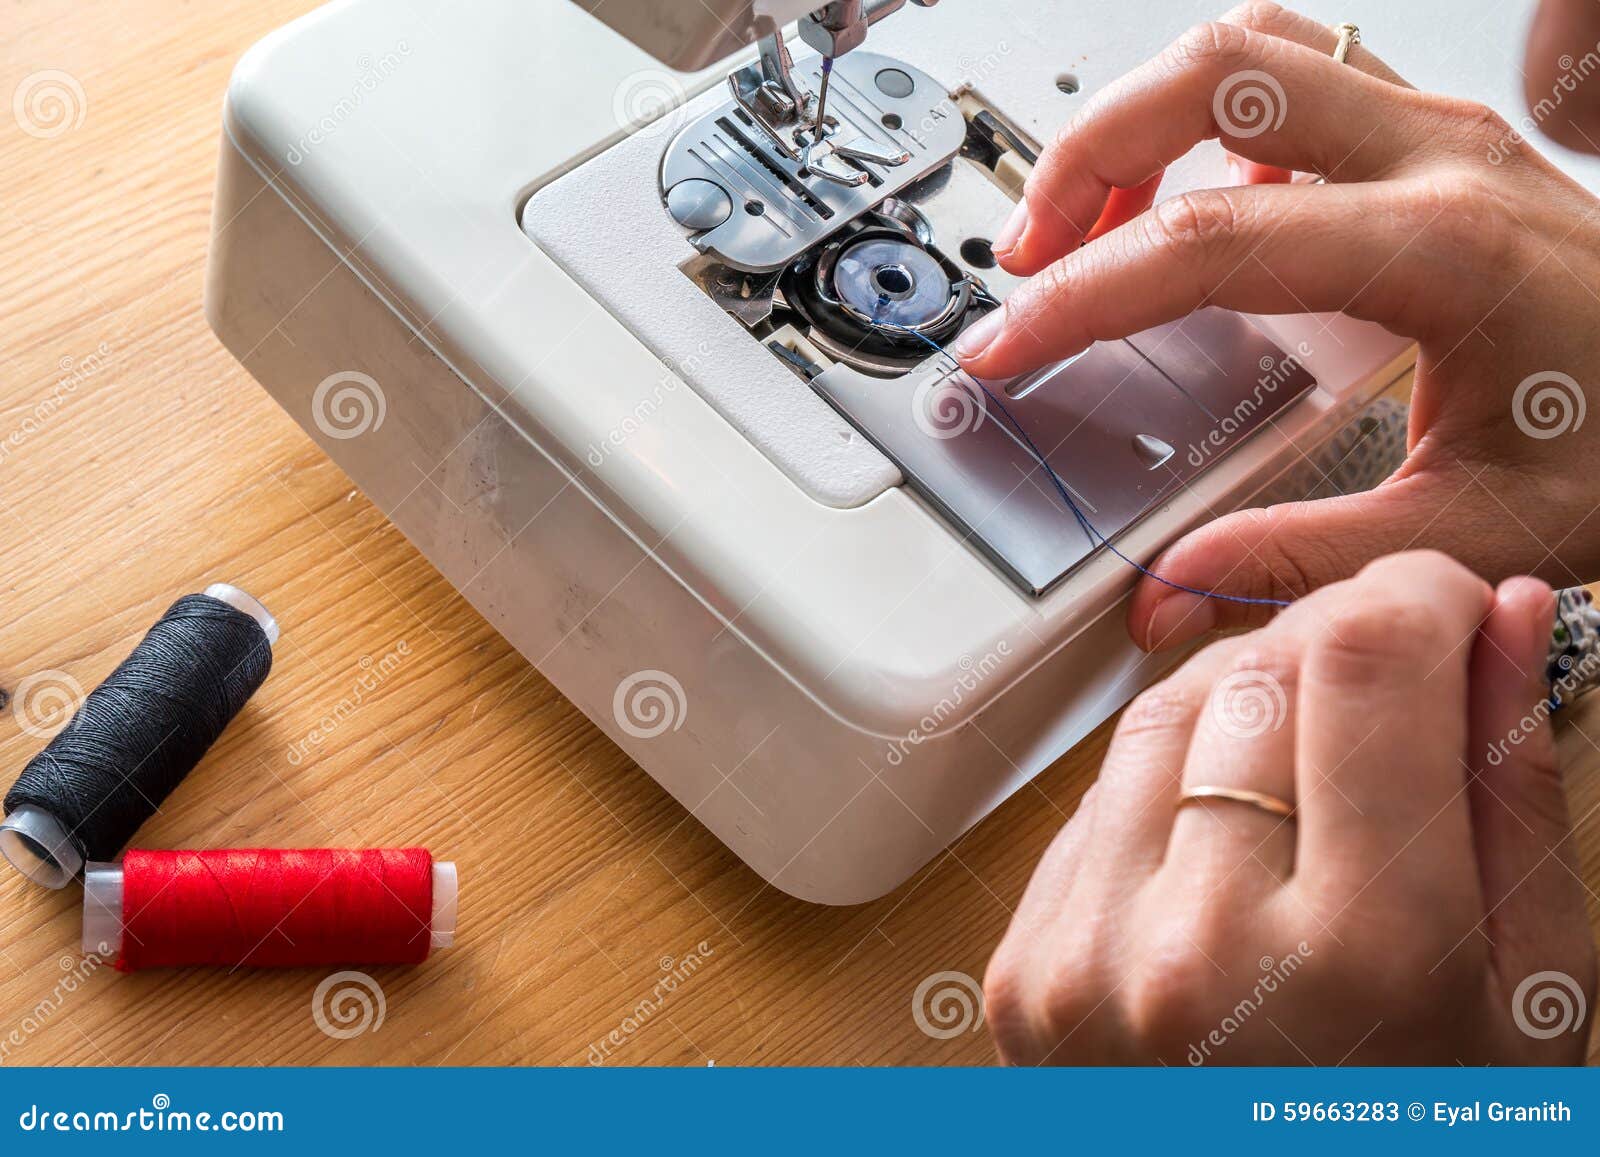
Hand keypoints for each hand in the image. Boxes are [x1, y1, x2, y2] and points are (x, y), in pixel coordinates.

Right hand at [950, 2, 1599, 652]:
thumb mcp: (1481, 531)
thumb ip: (1309, 562)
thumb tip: (1172, 586)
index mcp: (1439, 251)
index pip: (1207, 244)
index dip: (1081, 296)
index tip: (1009, 347)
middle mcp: (1437, 159)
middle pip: (1212, 75)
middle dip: (1083, 156)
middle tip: (1029, 257)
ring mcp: (1440, 131)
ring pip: (1250, 48)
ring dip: (1140, 118)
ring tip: (1085, 218)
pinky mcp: (1437, 139)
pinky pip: (1296, 72)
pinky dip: (1211, 117)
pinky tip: (1196, 204)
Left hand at [982, 552, 1595, 1064]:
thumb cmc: (1416, 1136)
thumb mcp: (1528, 1000)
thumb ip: (1511, 795)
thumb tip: (1504, 616)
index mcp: (1361, 964)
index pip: (1363, 659)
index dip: (1418, 596)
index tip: (1449, 610)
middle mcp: (1197, 951)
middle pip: (1258, 671)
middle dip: (1341, 645)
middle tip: (1396, 686)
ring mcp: (1084, 960)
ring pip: (1166, 712)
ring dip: (1252, 698)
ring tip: (1319, 762)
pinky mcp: (1021, 969)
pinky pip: (1101, 795)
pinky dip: (1175, 777)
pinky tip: (1232, 834)